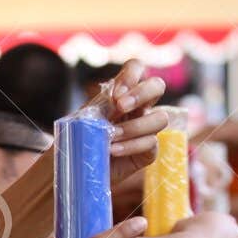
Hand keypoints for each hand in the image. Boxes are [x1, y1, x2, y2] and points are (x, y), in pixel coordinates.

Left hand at [83, 59, 167, 194]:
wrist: (76, 168)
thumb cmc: (79, 139)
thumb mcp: (85, 117)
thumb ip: (101, 105)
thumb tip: (117, 100)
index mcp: (123, 93)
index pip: (137, 68)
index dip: (131, 75)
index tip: (116, 94)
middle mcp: (139, 108)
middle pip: (157, 86)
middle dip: (142, 93)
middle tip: (120, 106)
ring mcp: (146, 129)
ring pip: (161, 118)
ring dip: (135, 126)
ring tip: (111, 135)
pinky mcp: (148, 151)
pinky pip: (151, 143)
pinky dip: (131, 145)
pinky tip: (113, 150)